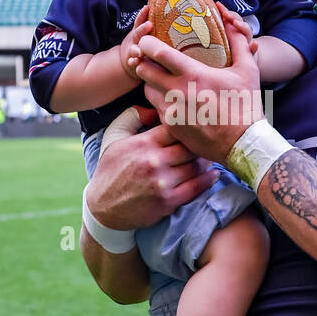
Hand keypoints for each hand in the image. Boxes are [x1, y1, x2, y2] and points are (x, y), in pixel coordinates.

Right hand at [86, 105, 218, 229]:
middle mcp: (154, 161)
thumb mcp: (114, 136)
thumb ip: (132, 116)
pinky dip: (208, 180)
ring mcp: (162, 182)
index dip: (187, 126)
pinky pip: (196, 187)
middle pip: (190, 146)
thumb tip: (153, 107)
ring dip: (206, 162)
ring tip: (210, 157)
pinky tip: (213, 174)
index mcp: (144, 142)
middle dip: (199, 144)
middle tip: (207, 143)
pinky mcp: (167, 201)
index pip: (176, 127)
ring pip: (195, 166)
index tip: (194, 127)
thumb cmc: (110, 169)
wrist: (102, 208)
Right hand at [119, 6, 152, 80]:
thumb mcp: (138, 31)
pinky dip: (134, 63)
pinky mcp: (133, 64)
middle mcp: (134, 41)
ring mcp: (132, 53)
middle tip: (149, 24)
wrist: (127, 59)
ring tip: (140, 51)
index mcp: (137, 33)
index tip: (147, 8)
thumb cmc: (137, 43)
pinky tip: (137, 62)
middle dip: (142, 29)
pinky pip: (133, 63)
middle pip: (137, 34)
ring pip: (134, 50)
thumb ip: (143, 21)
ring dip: (137, 50)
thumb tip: (152, 5)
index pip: (139, 22)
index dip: (143, 14)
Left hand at [135, 3, 263, 163]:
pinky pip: (155, 109)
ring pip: (147, 90)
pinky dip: (160, 102)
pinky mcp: (170, 126)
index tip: (148, 40)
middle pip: (144, 70)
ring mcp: (170, 111)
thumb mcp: (247, 70)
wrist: (242, 144)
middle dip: (145, 62)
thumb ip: (238, 42)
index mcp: (192, 74)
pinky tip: (174, 100)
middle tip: (152, 59)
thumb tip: (231, 21)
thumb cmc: (245, 105)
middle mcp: (176, 91)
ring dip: (151, 83)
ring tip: (163, 80)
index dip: (147, 43)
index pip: (156, 52)